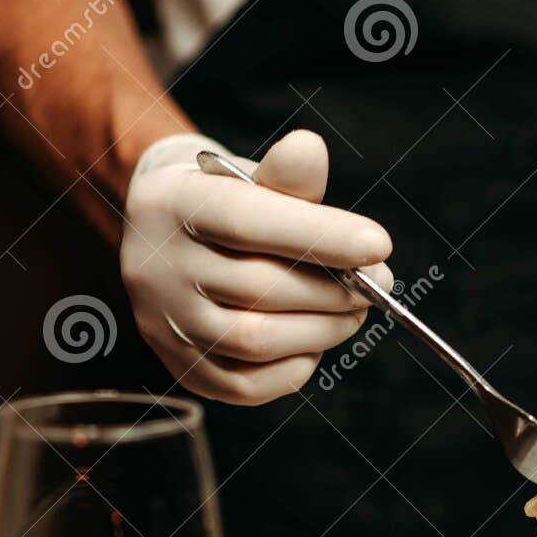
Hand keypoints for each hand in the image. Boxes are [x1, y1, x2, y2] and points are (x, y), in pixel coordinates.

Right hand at [121, 129, 391, 403]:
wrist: (164, 240)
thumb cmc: (225, 205)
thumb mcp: (249, 177)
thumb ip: (285, 174)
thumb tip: (311, 150)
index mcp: (173, 205)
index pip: (248, 222)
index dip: (320, 236)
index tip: (378, 245)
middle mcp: (158, 268)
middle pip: (259, 287)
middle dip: (333, 290)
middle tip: (377, 282)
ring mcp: (165, 324)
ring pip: (255, 340)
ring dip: (322, 330)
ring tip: (353, 311)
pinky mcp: (181, 368)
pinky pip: (246, 386)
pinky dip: (295, 367)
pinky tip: (314, 342)